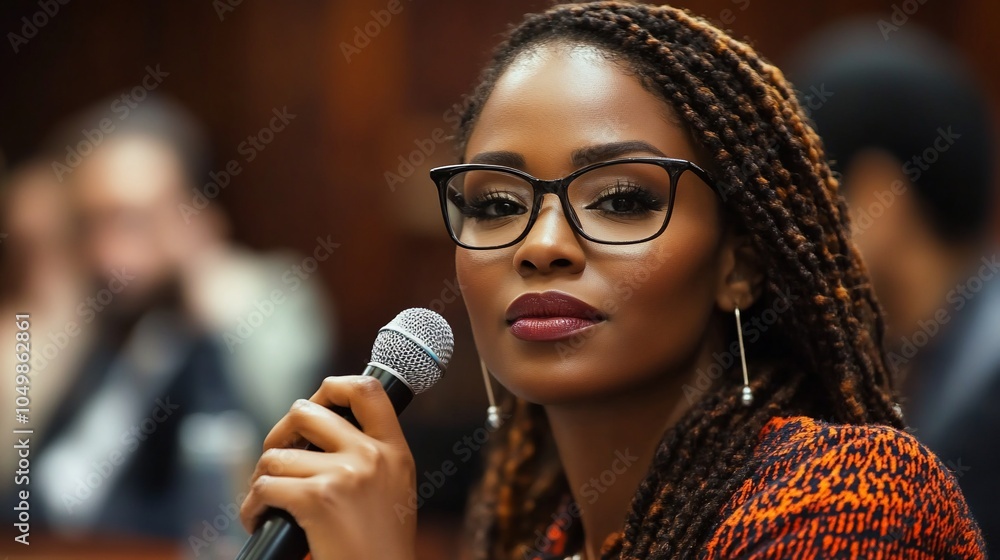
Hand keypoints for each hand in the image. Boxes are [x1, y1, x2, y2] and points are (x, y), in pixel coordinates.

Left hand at [240, 375, 416, 559]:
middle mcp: (371, 456)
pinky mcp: (317, 499)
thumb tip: (322, 426)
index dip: (335, 386)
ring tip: (269, 504)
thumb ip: (370, 456)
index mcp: (394, 451)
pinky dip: (252, 507)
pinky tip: (260, 520)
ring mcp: (345, 475)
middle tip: (278, 460)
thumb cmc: (381, 546)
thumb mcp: (393, 489)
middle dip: (280, 434)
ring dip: (263, 481)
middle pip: (305, 412)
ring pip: (275, 457)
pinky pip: (264, 487)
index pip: (367, 390)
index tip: (318, 401)